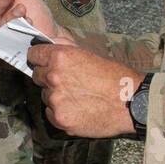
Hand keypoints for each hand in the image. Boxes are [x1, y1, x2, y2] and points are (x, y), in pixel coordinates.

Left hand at [26, 43, 140, 137]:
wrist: (131, 102)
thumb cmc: (115, 76)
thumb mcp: (91, 53)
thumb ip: (66, 49)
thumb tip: (50, 44)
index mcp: (60, 57)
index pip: (33, 54)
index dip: (38, 58)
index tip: (42, 62)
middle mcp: (53, 77)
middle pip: (37, 76)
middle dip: (48, 77)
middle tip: (67, 82)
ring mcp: (55, 100)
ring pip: (45, 96)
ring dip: (55, 96)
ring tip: (78, 97)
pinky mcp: (60, 119)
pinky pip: (50, 113)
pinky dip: (60, 112)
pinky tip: (78, 109)